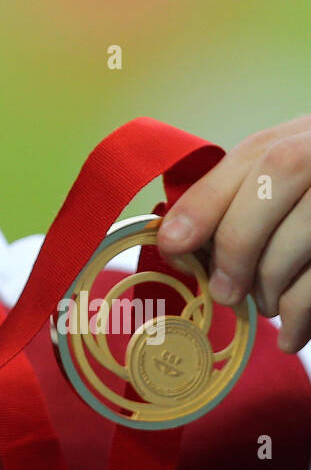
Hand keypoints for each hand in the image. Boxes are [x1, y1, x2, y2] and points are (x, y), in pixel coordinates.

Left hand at [156, 116, 310, 354]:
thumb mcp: (292, 184)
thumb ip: (245, 196)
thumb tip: (180, 238)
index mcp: (310, 134)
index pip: (254, 154)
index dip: (208, 198)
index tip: (172, 243)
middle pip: (277, 178)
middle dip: (237, 243)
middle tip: (223, 291)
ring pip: (302, 232)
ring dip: (269, 285)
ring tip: (266, 304)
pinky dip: (299, 317)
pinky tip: (290, 335)